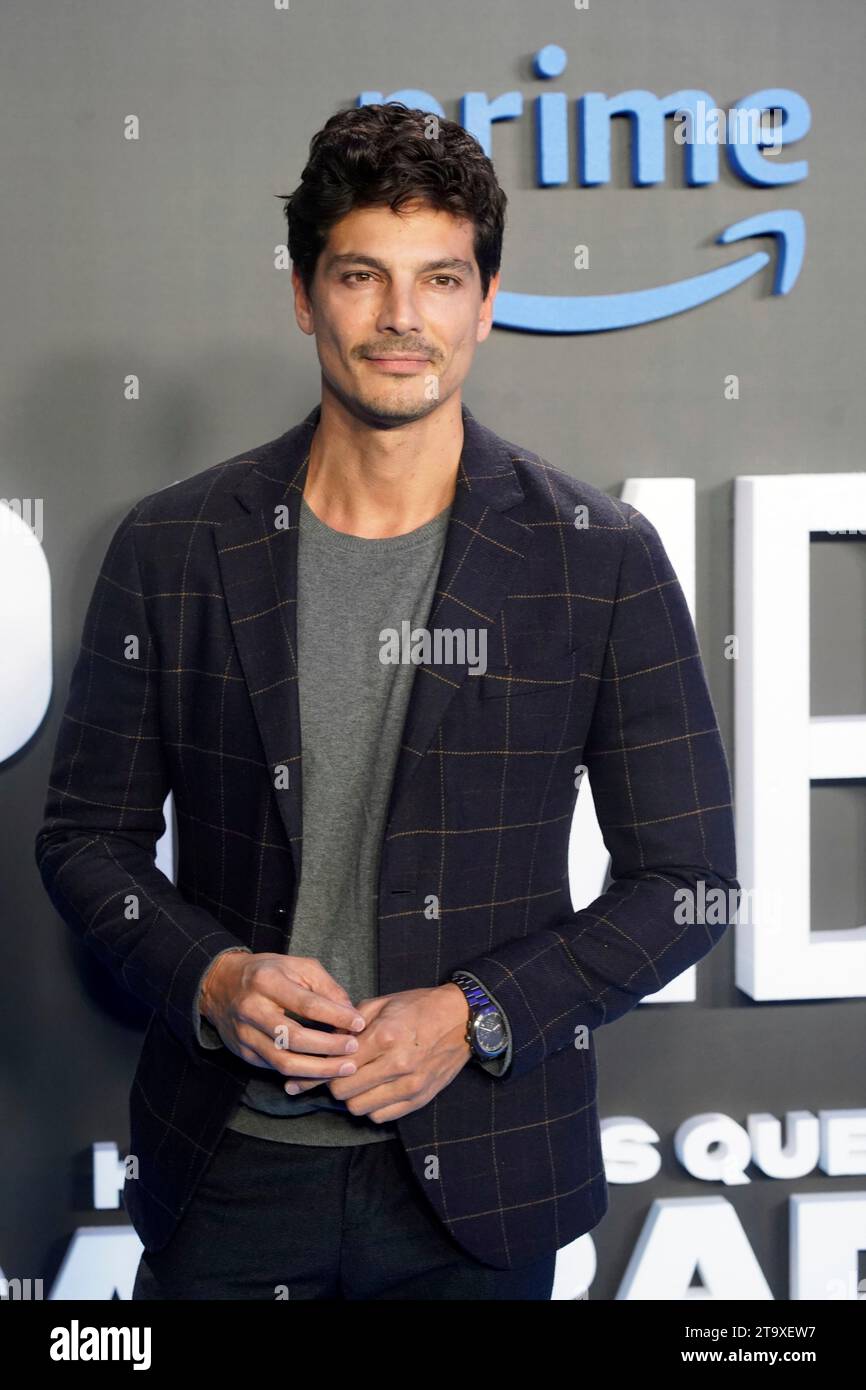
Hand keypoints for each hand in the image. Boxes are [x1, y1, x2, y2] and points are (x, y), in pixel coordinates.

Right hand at [199, 952, 365, 1079]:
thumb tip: (350, 1013)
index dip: (336, 1016)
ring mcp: (244, 1034)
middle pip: (295, 1037)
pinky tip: (322, 1072)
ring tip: (344, 1068)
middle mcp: (252, 1009)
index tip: (359, 1023)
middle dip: (329, 1047)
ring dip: (319, 1069)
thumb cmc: (268, 972)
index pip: (307, 1004)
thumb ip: (326, 987)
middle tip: (354, 1049)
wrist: (221, 984)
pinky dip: (302, 1074)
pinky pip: (275, 1069)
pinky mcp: (243, 1053)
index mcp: (267, 981)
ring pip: (284, 1062)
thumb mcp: (298, 966)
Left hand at [282, 985, 472, 1123]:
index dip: (320, 1070)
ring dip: (352, 1097)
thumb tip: (325, 1041)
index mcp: (385, 1036)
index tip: (309, 1073)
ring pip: (360, 1108)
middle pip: (344, 1092)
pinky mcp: (420, 1098)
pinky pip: (381, 1116)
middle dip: (334, 1083)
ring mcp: (410, 1085)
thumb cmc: (419, 1007)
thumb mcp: (382, 1003)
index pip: (338, 1067)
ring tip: (356, 1082)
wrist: (462, 1018)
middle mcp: (397, 1065)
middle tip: (335, 1074)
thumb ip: (350, 1023)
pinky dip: (372, 1107)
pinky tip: (374, 1090)